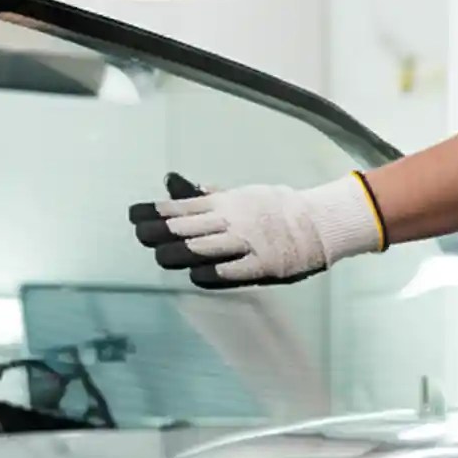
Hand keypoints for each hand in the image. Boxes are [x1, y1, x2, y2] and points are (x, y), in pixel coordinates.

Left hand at [128, 172, 383, 288]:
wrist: (322, 221)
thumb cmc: (278, 209)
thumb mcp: (242, 195)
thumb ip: (207, 195)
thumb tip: (173, 183)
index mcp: (229, 202)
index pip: (186, 205)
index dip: (157, 210)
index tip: (134, 213)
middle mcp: (235, 220)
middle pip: (190, 225)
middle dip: (161, 230)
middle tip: (139, 234)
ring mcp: (250, 243)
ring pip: (206, 247)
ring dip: (180, 251)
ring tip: (160, 256)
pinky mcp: (264, 266)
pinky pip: (234, 270)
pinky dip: (212, 272)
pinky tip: (194, 274)